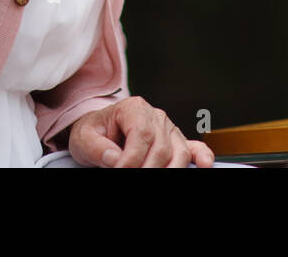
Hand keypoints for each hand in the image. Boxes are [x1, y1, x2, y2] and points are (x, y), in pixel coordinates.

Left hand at [68, 97, 215, 167]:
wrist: (100, 131)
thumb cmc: (94, 132)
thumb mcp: (84, 138)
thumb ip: (97, 147)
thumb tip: (114, 158)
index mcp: (134, 108)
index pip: (141, 134)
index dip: (131, 158)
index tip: (118, 170)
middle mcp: (156, 116)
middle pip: (160, 147)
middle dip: (147, 169)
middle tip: (131, 177)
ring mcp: (168, 129)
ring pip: (178, 152)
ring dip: (169, 170)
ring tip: (153, 180)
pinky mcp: (175, 142)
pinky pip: (193, 148)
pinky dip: (201, 157)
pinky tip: (203, 166)